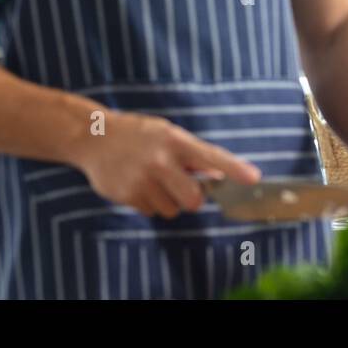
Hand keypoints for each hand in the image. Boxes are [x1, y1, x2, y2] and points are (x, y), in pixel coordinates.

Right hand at [74, 109, 260, 217]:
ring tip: (152, 179)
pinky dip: (149, 203)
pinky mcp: (127, 195)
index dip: (233, 169)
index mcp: (175, 141)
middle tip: (181, 185)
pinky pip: (151, 212)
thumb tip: (219, 179)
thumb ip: (193, 156)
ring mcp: (142, 180)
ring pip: (172, 209)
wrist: (94, 137)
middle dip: (192, 198)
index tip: (253, 178)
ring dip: (167, 200)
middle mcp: (161, 160)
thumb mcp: (168, 135)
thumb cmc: (139, 136)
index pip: (211, 156)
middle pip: (194, 199)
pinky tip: (137, 184)